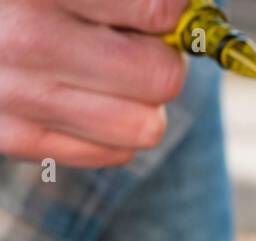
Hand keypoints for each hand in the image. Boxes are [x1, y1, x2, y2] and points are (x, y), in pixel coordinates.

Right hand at [0, 0, 189, 166]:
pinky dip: (113, 127)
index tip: (158, 10)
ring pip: (145, 126)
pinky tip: (84, 94)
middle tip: (134, 39)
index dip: (172, 11)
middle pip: (161, 77)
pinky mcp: (11, 137)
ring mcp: (15, 96)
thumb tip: (179, 11)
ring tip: (109, 69)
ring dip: (142, 99)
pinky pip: (112, 152)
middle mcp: (24, 41)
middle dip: (160, 56)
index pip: (160, 11)